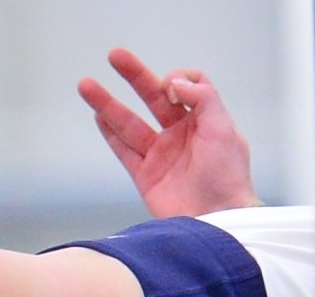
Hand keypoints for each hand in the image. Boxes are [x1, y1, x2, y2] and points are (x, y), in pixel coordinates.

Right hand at [78, 48, 263, 218]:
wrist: (218, 222)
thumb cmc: (228, 178)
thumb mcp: (224, 130)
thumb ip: (203, 98)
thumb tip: (174, 82)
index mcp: (204, 122)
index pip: (188, 88)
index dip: (179, 80)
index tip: (173, 91)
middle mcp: (182, 135)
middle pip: (153, 98)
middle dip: (135, 76)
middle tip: (115, 56)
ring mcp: (162, 156)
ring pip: (130, 124)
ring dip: (108, 104)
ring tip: (86, 86)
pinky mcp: (146, 177)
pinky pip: (124, 151)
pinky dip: (110, 134)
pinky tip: (97, 116)